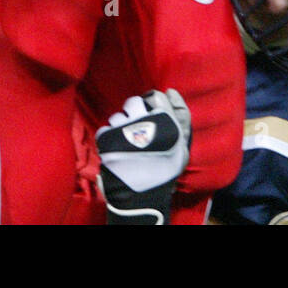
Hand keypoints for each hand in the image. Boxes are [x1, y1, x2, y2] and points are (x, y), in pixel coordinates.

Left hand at [96, 88, 191, 224]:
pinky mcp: (108, 138)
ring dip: (120, 126)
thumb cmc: (166, 170)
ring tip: (125, 144)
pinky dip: (108, 138)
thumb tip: (171, 92)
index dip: (153, 103)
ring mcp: (124, 128)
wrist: (143, 195)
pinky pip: (105, 129)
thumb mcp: (182, 144)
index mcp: (165, 121)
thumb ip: (182, 117)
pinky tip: (115, 150)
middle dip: (133, 112)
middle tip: (136, 128)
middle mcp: (144, 120)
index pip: (156, 96)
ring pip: (118, 115)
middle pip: (134, 102)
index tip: (151, 114)